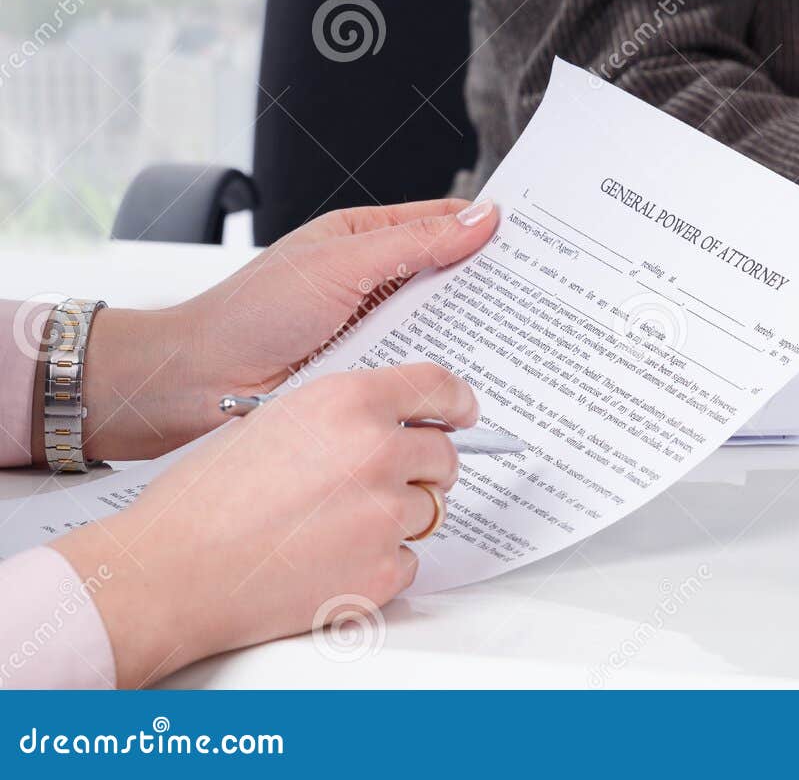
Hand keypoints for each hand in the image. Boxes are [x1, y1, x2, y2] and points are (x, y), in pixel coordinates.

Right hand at [50, 363, 472, 686]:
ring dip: (395, 517)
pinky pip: (408, 561)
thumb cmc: (203, 500)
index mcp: (350, 403)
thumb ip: (340, 415)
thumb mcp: (274, 421)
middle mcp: (378, 452)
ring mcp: (385, 515)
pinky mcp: (382, 571)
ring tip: (330, 527)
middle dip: (423, 468)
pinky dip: (380, 563)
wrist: (171, 572)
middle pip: (443, 456)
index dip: (457, 403)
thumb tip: (387, 423)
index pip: (437, 388)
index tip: (464, 415)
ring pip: (427, 511)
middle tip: (382, 482)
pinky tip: (328, 560)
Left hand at [70, 198, 497, 461]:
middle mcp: (372, 282)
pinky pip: (418, 366)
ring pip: (438, 325)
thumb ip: (413, 242)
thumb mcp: (340, 263)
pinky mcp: (371, 373)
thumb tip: (477, 219)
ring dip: (467, 332)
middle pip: (447, 275)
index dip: (483, 228)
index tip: (530, 238)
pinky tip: (470, 378)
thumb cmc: (248, 313)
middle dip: (487, 282)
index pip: (439, 222)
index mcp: (363, 238)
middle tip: (536, 291)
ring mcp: (372, 329)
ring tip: (515, 337)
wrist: (198, 384)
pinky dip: (442, 371)